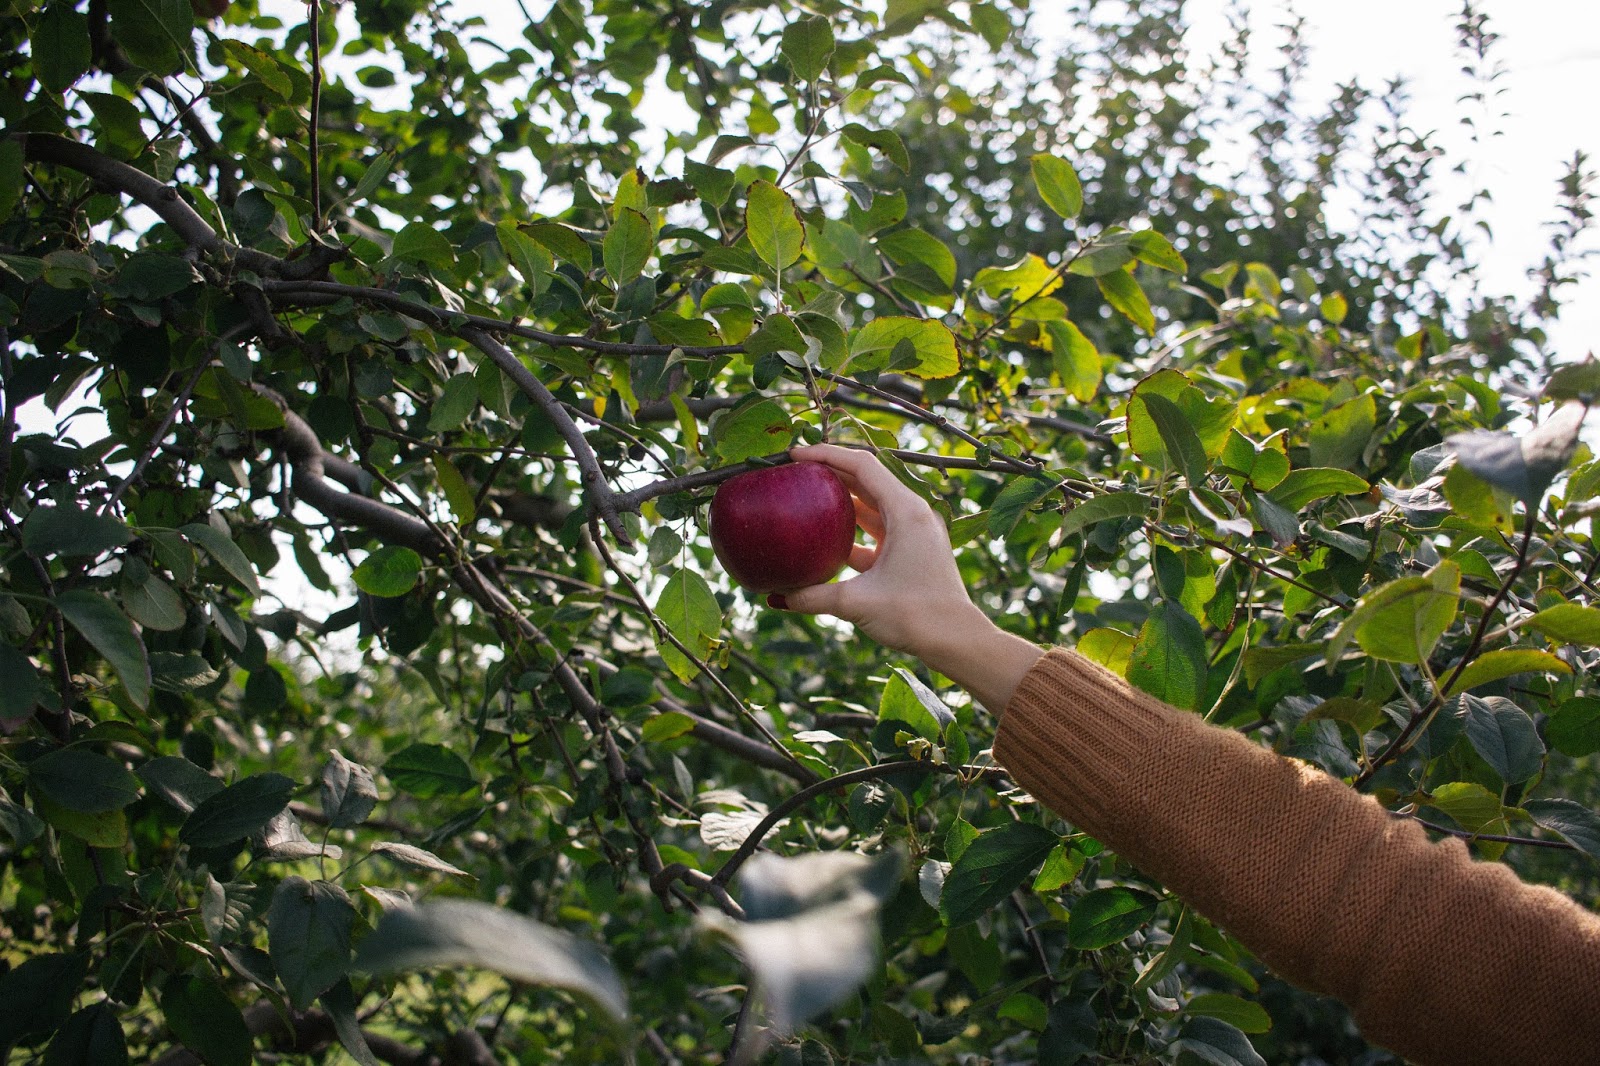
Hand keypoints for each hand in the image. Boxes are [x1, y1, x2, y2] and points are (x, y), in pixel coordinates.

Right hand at [777, 445, 1042, 711]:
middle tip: (796, 473)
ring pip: (872, 504)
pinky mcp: (912, 550)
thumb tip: (776, 598)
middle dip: (831, 472)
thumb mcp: (857, 603)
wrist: (956, 641)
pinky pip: (877, 530)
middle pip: (867, 479)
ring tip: (806, 498)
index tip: (795, 454)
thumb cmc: (916, 616)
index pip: (862, 465)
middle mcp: (913, 513)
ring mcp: (914, 532)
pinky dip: (852, 531)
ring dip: (841, 500)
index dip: (827, 454)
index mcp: (906, 511)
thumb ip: (813, 597)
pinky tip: (825, 541)